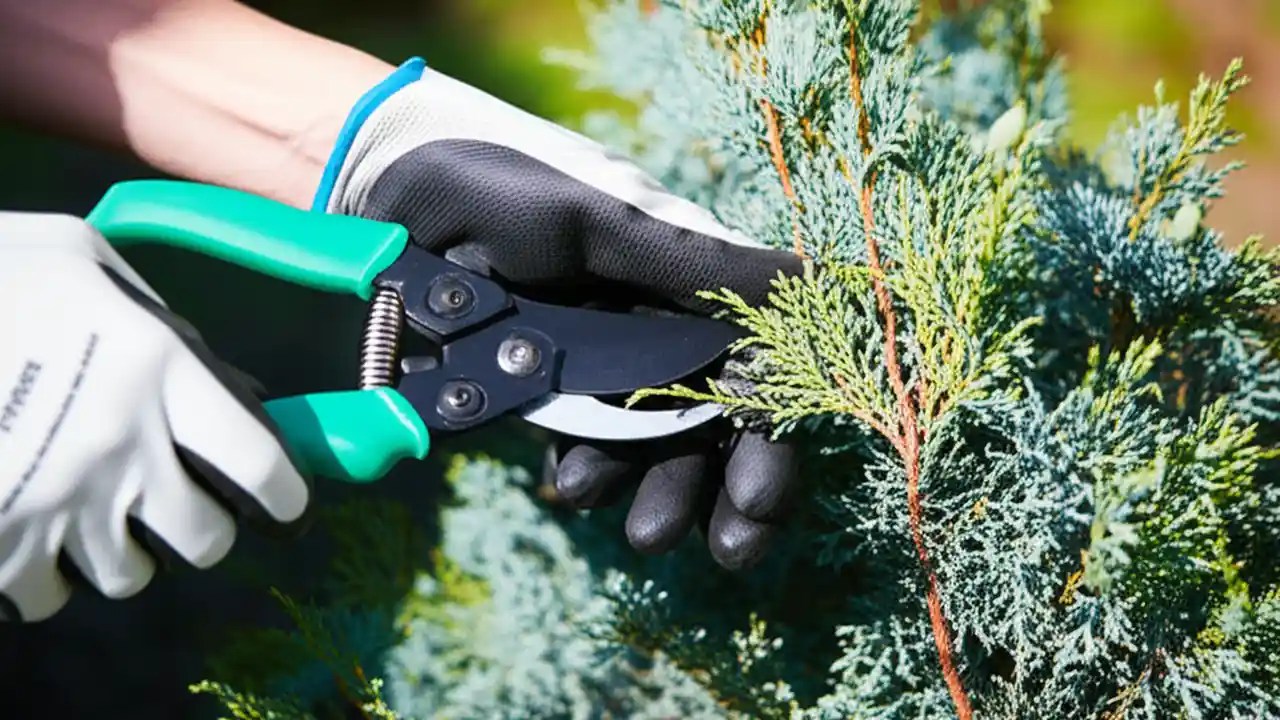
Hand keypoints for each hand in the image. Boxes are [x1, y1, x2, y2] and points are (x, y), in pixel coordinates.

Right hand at [0, 212, 308, 621]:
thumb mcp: (86, 259)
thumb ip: (158, 318)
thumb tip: (214, 374)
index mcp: (160, 371)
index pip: (260, 463)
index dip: (285, 494)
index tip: (285, 503)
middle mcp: (124, 445)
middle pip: (205, 539)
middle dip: (201, 531)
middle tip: (180, 509)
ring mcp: (59, 500)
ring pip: (130, 575)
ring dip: (125, 555)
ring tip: (100, 519)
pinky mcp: (1, 542)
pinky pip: (49, 596)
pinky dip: (48, 578)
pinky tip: (36, 538)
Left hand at [318, 60, 803, 568]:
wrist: (389, 188)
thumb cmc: (505, 184)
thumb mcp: (606, 221)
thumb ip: (704, 267)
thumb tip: (818, 285)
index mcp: (693, 279)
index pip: (760, 371)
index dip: (770, 440)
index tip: (758, 500)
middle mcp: (664, 323)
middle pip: (716, 422)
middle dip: (714, 487)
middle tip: (712, 548)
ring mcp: (608, 357)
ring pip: (654, 442)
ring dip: (651, 487)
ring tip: (618, 518)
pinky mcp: (554, 383)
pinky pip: (589, 440)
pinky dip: (590, 469)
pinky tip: (571, 485)